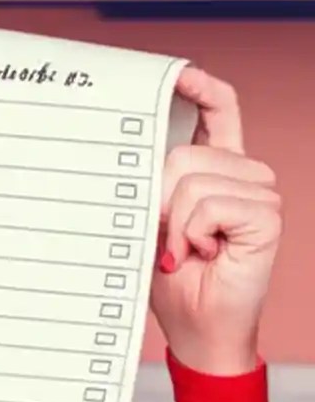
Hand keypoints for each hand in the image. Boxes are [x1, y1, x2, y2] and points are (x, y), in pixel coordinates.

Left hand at [150, 67, 282, 374]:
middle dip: (158, 199)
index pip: (220, 112)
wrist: (196, 328)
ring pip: (191, 180)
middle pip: (183, 155)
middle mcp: (243, 175)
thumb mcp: (148, 222)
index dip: (202, 88)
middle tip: (167, 238)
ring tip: (187, 250)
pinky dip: (194, 233)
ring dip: (175, 223)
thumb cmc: (169, 278)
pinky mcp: (266, 215)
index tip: (181, 73)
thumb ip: (150, 184)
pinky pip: (209, 204)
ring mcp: (258, 193)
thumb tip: (135, 153)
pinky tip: (205, 253)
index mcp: (216, 170)